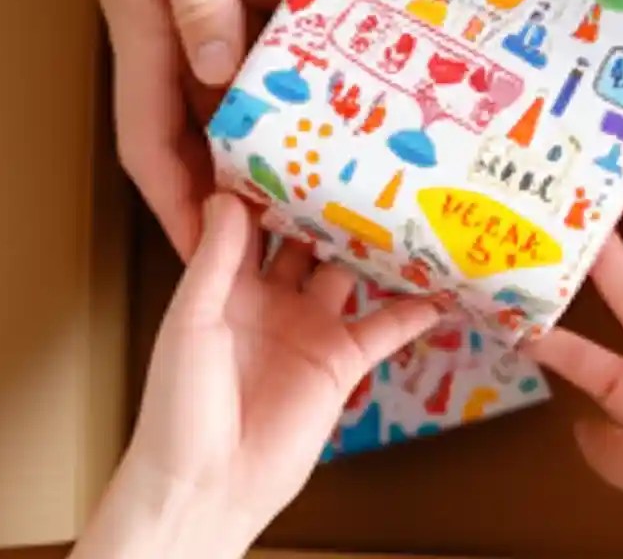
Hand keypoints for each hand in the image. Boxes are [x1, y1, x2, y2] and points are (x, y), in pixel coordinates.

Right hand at [48, 0, 299, 257]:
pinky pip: (242, 12)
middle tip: (292, 210)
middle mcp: (160, 31)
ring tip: (325, 138)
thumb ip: (203, 6)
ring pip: (228, 73)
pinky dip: (277, 21)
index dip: (175, 210)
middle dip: (236, 174)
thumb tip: (222, 79)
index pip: (150, 150)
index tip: (208, 258)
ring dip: (268, 102)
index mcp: (143, 39)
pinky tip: (320, 23)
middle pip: (196, 126)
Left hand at [72, 194, 437, 558]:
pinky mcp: (341, 362)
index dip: (272, 187)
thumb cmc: (181, 402)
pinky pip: (383, 330)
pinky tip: (441, 286)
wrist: (208, 481)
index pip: (253, 222)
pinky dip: (413, 311)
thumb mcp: (192, 318)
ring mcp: (309, 328)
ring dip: (374, 248)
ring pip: (348, 275)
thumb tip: (232, 193)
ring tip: (407, 205)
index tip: (296, 140)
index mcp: (226, 283)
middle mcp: (271, 299)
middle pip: (306, 241)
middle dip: (330, 207)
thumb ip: (216, 258)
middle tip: (362, 160)